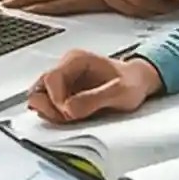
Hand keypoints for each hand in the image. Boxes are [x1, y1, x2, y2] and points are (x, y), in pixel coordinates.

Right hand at [28, 50, 163, 122]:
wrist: (138, 83)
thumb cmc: (131, 82)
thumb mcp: (119, 92)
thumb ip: (93, 99)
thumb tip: (69, 108)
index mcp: (76, 60)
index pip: (50, 78)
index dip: (56, 99)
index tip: (69, 112)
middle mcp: (65, 68)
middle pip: (39, 87)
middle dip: (50, 107)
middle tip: (67, 118)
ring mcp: (63, 80)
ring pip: (40, 97)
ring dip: (50, 112)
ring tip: (70, 119)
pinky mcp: (63, 93)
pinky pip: (48, 104)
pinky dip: (53, 114)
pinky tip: (69, 118)